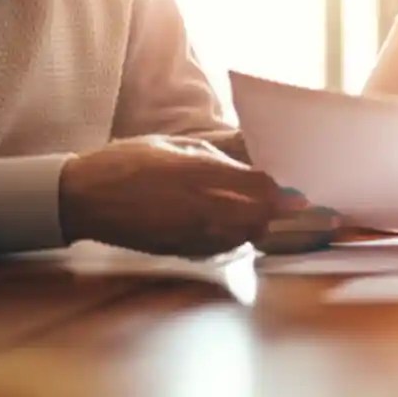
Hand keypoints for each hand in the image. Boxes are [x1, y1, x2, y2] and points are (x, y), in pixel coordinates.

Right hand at [59, 135, 317, 256]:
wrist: (84, 197)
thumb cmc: (128, 162)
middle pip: (260, 218)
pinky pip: (223, 247)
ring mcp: (189, 232)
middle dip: (287, 216)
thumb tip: (251, 169)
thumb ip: (217, 158)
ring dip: (268, 229)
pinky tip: (250, 230)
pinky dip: (242, 239)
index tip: (303, 194)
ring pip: (246, 236)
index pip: (258, 189)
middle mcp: (198, 207)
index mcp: (198, 174)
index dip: (284, 194)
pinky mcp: (180, 249)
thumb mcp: (175, 147)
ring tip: (291, 224)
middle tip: (313, 214)